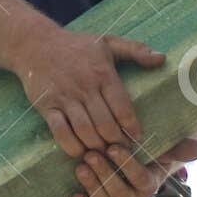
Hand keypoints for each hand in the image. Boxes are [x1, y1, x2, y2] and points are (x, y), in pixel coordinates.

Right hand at [12, 26, 165, 156]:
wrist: (35, 44)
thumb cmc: (75, 45)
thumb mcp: (107, 41)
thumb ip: (136, 49)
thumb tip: (162, 58)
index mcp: (103, 73)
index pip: (122, 107)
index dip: (132, 127)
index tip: (137, 137)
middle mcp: (85, 86)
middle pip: (105, 124)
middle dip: (116, 142)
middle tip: (121, 151)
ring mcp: (65, 97)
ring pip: (85, 131)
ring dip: (96, 147)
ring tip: (103, 154)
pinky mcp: (47, 106)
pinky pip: (60, 132)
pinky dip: (71, 146)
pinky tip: (79, 151)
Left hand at [71, 136, 196, 196]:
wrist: (132, 166)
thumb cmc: (147, 154)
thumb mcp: (163, 149)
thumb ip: (179, 148)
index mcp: (149, 184)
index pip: (140, 179)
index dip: (127, 165)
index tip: (114, 147)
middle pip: (120, 193)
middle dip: (105, 174)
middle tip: (91, 154)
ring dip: (92, 186)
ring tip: (80, 167)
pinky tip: (74, 195)